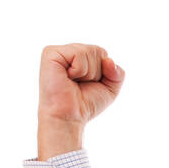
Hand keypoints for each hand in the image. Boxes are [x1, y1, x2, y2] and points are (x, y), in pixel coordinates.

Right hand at [36, 43, 124, 159]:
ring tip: (73, 82)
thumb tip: (108, 60)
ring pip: (89, 51)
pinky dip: (79, 70)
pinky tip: (68, 77)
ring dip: (87, 73)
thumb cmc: (85, 104)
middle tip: (80, 84)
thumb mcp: (110, 89)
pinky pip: (78, 54)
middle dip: (96, 72)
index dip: (103, 72)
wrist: (69, 116)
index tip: (90, 84)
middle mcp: (69, 51)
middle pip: (98, 51)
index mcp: (80, 57)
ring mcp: (58, 51)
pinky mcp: (51, 53)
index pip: (103, 53)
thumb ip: (117, 73)